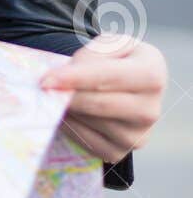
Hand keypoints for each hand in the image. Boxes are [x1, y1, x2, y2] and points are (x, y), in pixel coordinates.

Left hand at [39, 31, 167, 162]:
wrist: (122, 87)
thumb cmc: (115, 60)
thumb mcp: (108, 44)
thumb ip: (91, 55)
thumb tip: (68, 79)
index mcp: (153, 73)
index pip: (110, 77)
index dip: (76, 78)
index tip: (47, 80)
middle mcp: (150, 109)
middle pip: (100, 104)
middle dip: (68, 96)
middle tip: (43, 89)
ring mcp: (137, 136)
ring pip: (90, 122)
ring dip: (68, 109)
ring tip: (58, 96)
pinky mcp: (118, 153)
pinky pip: (85, 141)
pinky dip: (69, 126)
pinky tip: (65, 113)